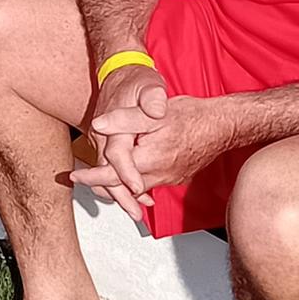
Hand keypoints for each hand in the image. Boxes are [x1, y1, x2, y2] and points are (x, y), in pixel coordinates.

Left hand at [74, 93, 236, 221]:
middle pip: (124, 186)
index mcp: (151, 158)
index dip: (92, 176)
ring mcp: (171, 178)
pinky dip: (136, 183)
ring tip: (99, 181)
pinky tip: (129, 179)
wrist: (223, 125)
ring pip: (138, 187)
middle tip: (80, 181)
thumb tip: (98, 125)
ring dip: (119, 185)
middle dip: (101, 184)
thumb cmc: (191, 115)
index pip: (114, 174)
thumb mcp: (154, 112)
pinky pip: (151, 184)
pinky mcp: (177, 176)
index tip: (75, 177)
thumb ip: (124, 119)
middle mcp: (161, 174)